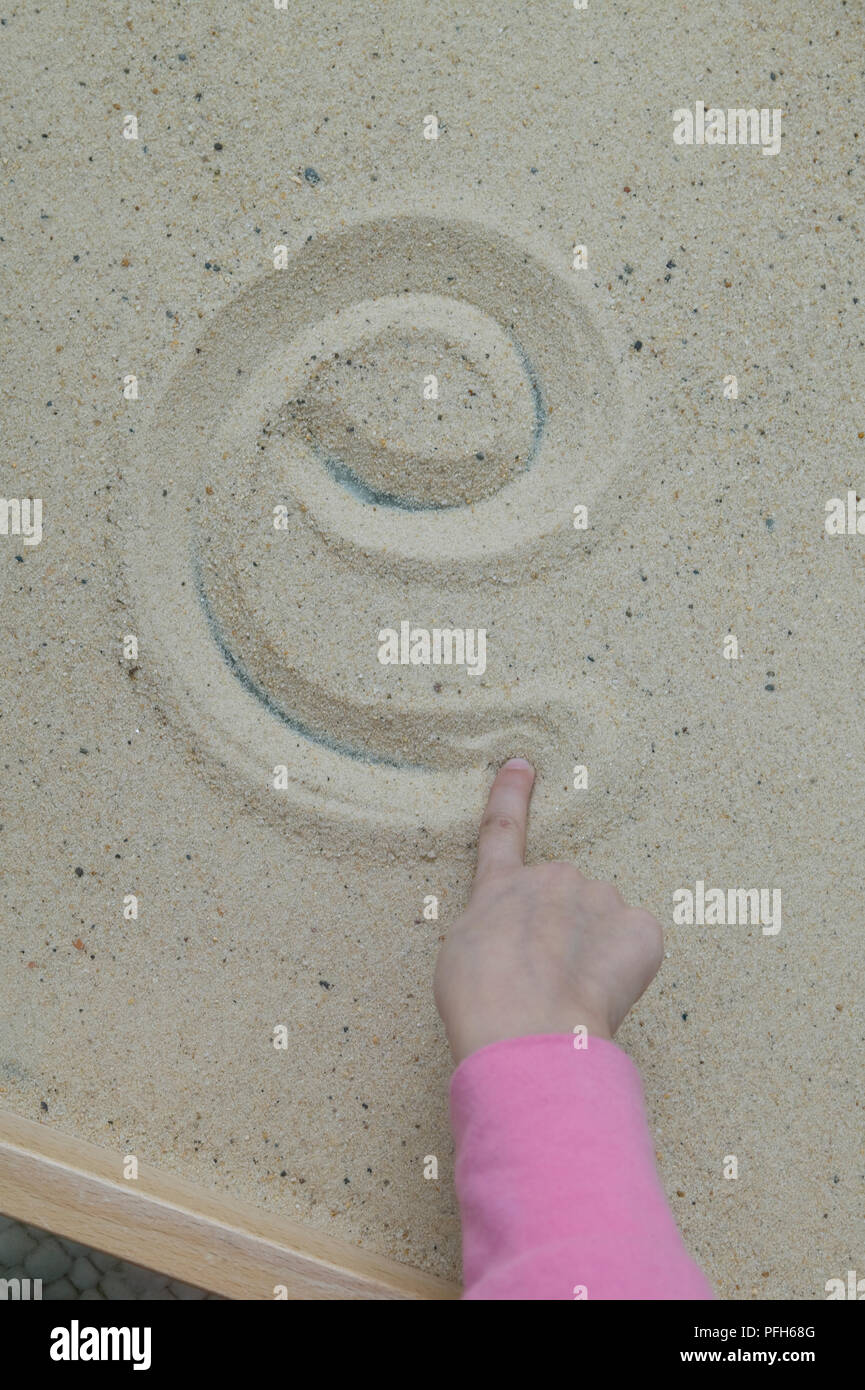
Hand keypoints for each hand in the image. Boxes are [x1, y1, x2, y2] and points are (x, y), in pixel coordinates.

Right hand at [434, 758, 664, 1064]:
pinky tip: (603, 991)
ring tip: (571, 994)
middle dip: (561, 934)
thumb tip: (517, 947)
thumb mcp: (463, 958)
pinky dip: (627, 967)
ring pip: (604, 923)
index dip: (511, 796)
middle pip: (566, 900)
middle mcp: (552, 879)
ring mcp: (599, 898)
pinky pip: (638, 944)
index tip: (522, 766)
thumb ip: (494, 933)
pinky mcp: (639, 928)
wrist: (524, 1022)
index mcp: (500, 889)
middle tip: (546, 982)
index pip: (502, 831)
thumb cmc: (481, 1000)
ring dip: (594, 952)